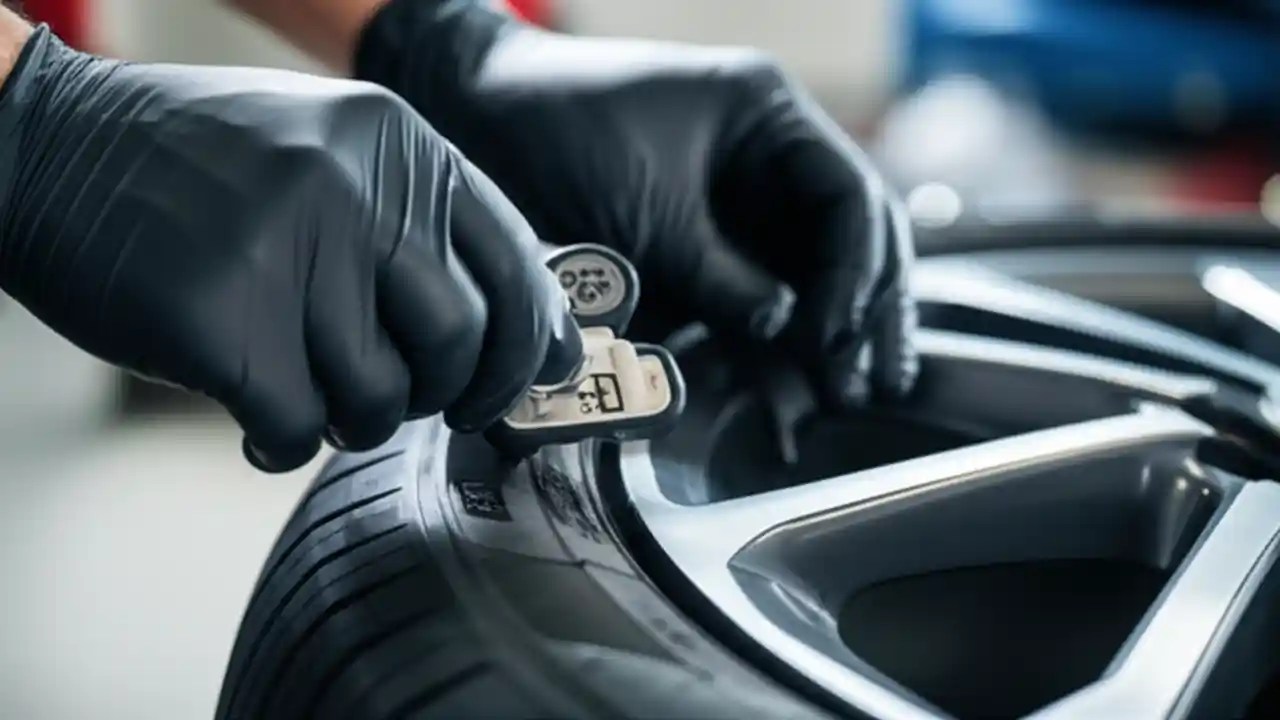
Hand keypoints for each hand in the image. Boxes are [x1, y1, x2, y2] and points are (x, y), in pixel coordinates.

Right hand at [0, 27, 579, 470]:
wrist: (45, 145)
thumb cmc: (200, 166)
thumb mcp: (330, 149)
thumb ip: (418, 221)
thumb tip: (524, 331)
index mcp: (397, 143)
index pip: (513, 263)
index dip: (530, 341)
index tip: (522, 385)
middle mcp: (354, 185)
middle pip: (460, 340)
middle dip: (443, 394)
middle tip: (405, 400)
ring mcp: (285, 247)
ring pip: (380, 396)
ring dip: (354, 418)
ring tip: (311, 392)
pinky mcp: (217, 317)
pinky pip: (297, 427)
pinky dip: (283, 442)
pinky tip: (258, 420)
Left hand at [356, 0, 917, 406]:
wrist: (472, 118)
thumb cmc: (555, 135)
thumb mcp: (647, 208)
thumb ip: (720, 272)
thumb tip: (783, 330)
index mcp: (767, 117)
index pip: (850, 197)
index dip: (857, 272)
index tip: (834, 336)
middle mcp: (765, 160)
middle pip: (849, 239)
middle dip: (865, 311)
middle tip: (867, 384)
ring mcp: (735, 204)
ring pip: (811, 273)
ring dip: (832, 333)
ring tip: (850, 394)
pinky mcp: (699, 245)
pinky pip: (756, 294)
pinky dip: (776, 338)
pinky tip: (797, 381)